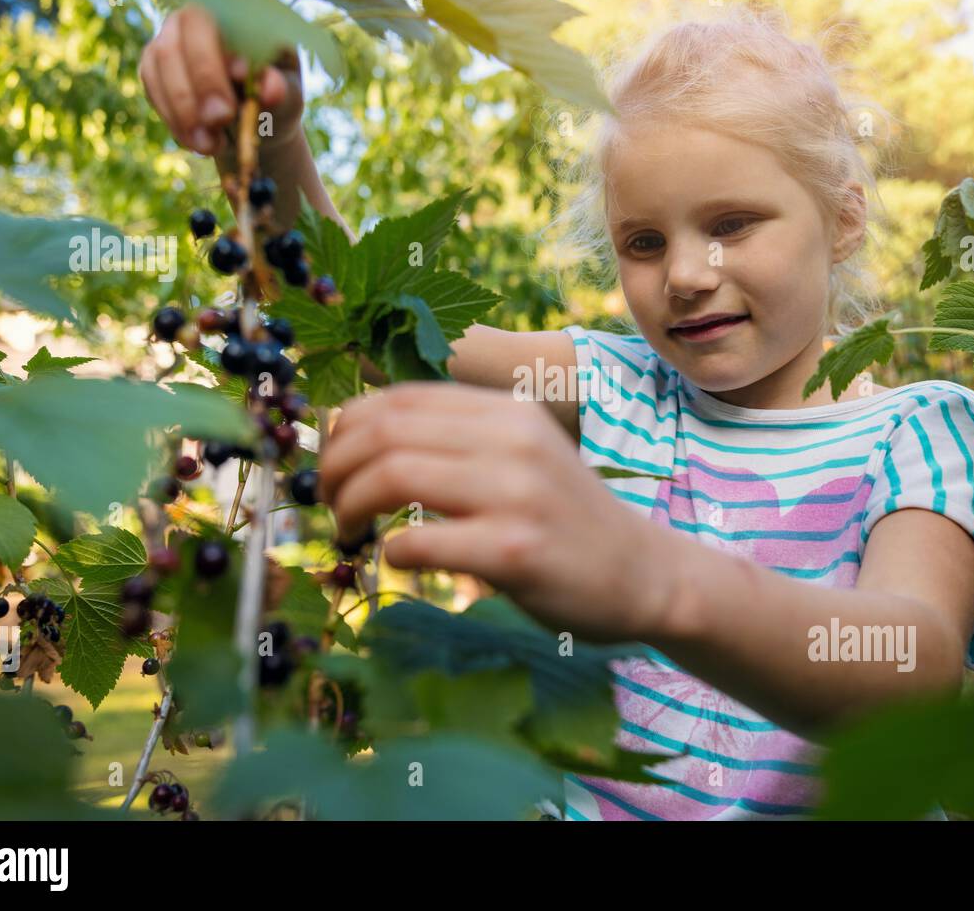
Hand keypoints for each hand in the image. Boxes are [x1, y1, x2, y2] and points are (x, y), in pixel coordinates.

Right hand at [137, 4, 303, 156]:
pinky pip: (152, 86)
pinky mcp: (153, 63)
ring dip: (184, 108)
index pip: (225, 13)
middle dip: (202, 79)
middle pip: (186, 31)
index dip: (227, 45)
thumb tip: (271, 88)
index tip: (242, 77)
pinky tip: (199, 143)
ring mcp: (171, 34)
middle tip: (222, 119)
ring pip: (162, 60)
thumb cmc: (276, 99)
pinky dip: (175, 119)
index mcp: (241, 8)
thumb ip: (281, 90)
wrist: (254, 123)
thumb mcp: (288, 96)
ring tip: (212, 145)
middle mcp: (200, 12)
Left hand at [318, 383, 676, 642]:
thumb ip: (459, 441)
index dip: (346, 428)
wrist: (644, 574)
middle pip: (384, 432)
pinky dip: (391, 552)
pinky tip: (400, 560)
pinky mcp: (514, 551)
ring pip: (391, 475)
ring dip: (349, 506)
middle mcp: (513, 440)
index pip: (400, 398)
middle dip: (335, 468)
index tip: (333, 464)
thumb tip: (358, 435)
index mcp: (508, 412)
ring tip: (349, 531)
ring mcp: (516, 494)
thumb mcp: (522, 456)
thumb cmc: (566, 520)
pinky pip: (419, 542)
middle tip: (328, 502)